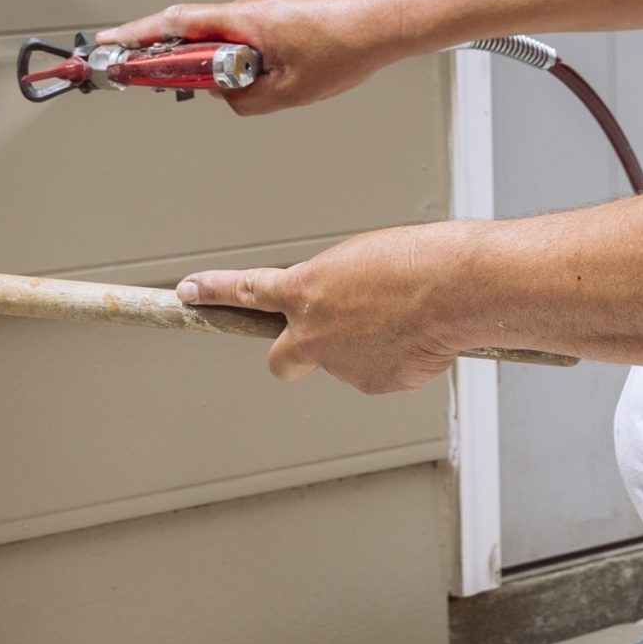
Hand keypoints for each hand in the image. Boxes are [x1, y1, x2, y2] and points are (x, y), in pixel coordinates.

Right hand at [102, 0, 423, 116]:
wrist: (391, 16)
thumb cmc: (351, 46)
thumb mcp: (290, 93)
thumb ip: (245, 100)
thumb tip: (225, 98)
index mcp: (246, 19)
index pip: (175, 25)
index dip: (137, 36)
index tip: (111, 44)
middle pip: (210, 33)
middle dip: (213, 62)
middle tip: (229, 83)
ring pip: (243, 30)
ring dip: (251, 54)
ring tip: (297, 69)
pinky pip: (266, 20)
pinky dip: (273, 41)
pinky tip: (308, 54)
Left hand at [178, 227, 463, 392]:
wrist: (454, 287)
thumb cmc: (415, 261)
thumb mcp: (362, 259)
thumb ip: (340, 286)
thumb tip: (348, 310)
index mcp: (306, 290)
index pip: (245, 290)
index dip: (214, 292)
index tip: (189, 291)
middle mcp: (314, 333)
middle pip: (281, 361)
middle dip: (292, 357)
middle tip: (312, 347)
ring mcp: (341, 365)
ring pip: (347, 362)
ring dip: (367, 348)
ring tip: (406, 319)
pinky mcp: (375, 384)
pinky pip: (383, 373)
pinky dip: (398, 360)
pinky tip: (419, 338)